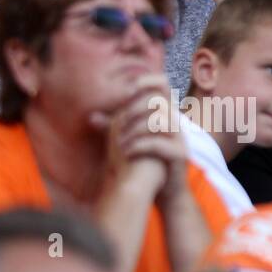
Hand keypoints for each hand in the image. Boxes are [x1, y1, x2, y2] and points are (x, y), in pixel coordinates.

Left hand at [91, 72, 183, 197]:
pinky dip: (139, 146)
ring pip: (159, 121)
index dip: (147, 80)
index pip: (163, 83)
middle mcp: (175, 121)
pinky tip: (126, 153)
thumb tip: (91, 117)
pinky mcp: (180, 154)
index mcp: (164, 113)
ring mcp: (180, 137)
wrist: (166, 191)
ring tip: (120, 142)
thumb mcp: (130, 138)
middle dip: (133, 110)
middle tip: (118, 124)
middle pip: (158, 101)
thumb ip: (114, 127)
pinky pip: (159, 144)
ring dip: (135, 130)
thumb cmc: (147, 161)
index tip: (128, 87)